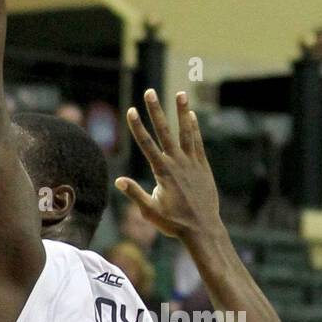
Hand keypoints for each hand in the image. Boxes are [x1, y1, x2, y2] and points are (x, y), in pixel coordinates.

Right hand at [116, 90, 221, 240]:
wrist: (203, 229)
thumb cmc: (174, 222)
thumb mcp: (150, 211)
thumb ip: (135, 194)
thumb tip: (118, 180)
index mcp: (163, 172)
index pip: (147, 144)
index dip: (137, 126)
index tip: (131, 110)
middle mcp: (178, 163)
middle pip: (165, 131)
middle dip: (155, 110)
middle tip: (150, 92)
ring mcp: (192, 163)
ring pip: (185, 132)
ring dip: (181, 112)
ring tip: (180, 94)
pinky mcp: (203, 167)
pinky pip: (197, 143)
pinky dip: (194, 128)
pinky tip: (191, 116)